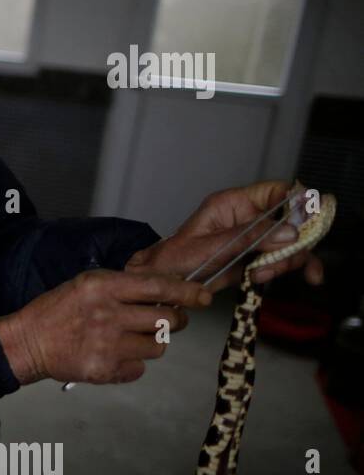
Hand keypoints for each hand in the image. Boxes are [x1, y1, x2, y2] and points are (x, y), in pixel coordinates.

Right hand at [0, 269, 211, 384]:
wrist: (27, 342)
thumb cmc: (57, 311)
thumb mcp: (87, 285)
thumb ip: (123, 287)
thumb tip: (165, 295)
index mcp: (103, 286)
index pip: (158, 286)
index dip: (187, 291)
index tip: (203, 296)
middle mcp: (108, 314)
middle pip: (167, 319)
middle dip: (174, 321)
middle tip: (166, 320)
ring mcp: (108, 344)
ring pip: (158, 347)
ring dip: (151, 344)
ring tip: (130, 340)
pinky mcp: (105, 369)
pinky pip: (140, 369)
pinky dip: (132, 364)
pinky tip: (112, 356)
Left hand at [126, 180, 324, 290]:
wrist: (164, 283)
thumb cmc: (175, 259)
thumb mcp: (211, 246)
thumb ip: (250, 237)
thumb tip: (289, 231)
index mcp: (234, 203)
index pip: (277, 191)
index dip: (297, 202)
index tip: (304, 222)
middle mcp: (249, 218)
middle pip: (291, 220)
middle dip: (294, 240)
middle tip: (282, 258)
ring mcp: (255, 238)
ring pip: (292, 242)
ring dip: (289, 259)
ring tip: (263, 274)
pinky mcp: (257, 258)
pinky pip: (286, 258)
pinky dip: (299, 266)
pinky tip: (310, 276)